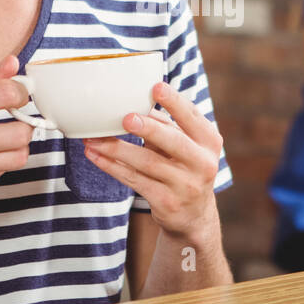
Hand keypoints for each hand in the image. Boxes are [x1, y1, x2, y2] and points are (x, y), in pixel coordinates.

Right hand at [0, 54, 32, 213]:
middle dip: (24, 123)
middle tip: (17, 119)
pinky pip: (3, 172)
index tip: (19, 94)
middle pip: (21, 132)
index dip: (21, 92)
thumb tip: (13, 64)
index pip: (6, 94)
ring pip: (19, 156)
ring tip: (4, 138)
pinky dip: (0, 161)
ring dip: (18, 145)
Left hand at [83, 81, 223, 243]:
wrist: (194, 216)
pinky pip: (135, 181)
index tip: (156, 87)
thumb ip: (166, 125)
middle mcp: (203, 163)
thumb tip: (134, 100)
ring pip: (147, 163)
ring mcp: (185, 185)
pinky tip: (96, 156)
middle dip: (149, 128)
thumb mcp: (185, 146)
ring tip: (94, 139)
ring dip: (117, 149)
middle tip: (125, 118)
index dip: (175, 102)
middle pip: (174, 142)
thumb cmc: (184, 168)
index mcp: (209, 141)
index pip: (193, 117)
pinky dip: (112, 167)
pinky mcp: (167, 203)